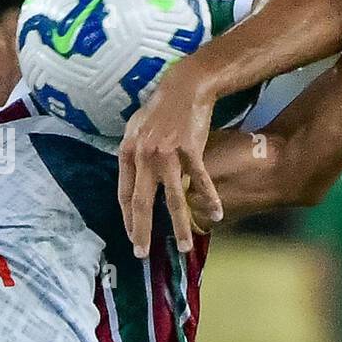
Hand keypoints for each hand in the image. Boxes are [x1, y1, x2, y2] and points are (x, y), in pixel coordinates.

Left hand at [117, 62, 222, 256]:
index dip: (128, 218)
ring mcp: (167, 154)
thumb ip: (131, 154)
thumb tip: (130, 176)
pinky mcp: (191, 149)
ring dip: (179, 226)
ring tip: (185, 246)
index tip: (131, 237)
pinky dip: (209, 200)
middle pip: (143, 203)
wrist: (185, 87)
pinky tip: (216, 215)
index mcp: (128, 153)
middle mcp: (144, 156)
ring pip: (173, 199)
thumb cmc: (160, 108)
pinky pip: (201, 181)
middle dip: (142, 232)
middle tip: (142, 254)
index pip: (124, 194)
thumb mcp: (136, 129)